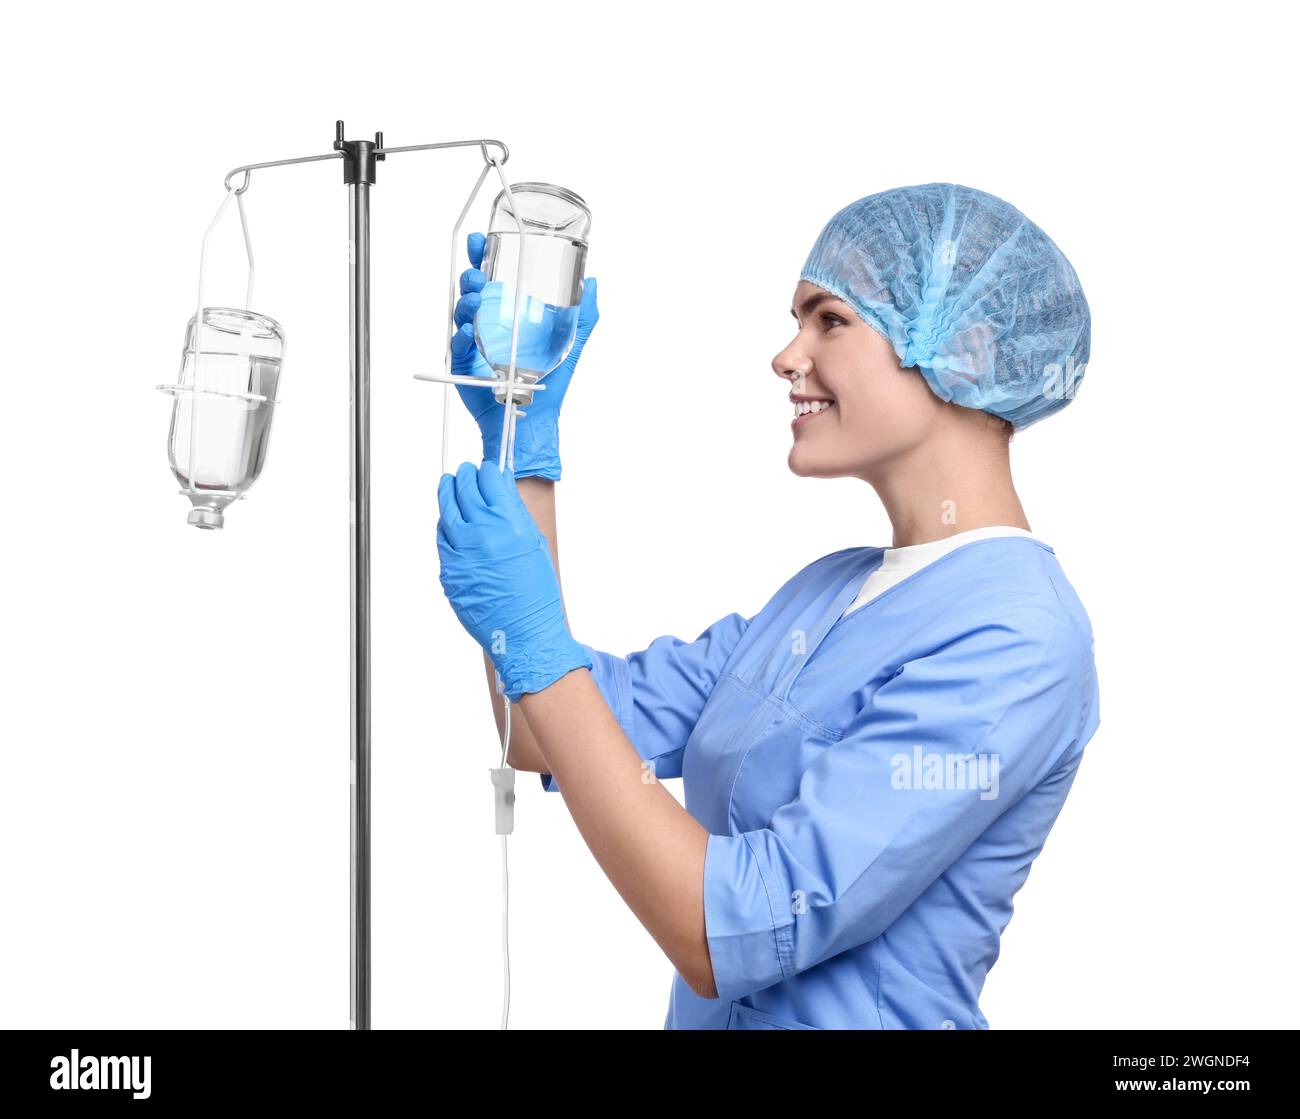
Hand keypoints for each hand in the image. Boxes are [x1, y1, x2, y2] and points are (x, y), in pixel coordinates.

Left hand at [437, 460, 591, 701]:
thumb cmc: (536, 594)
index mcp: (510, 524)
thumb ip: (515, 515)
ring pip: (445, 509)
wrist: (525, 632)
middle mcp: (483, 534)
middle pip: (464, 489)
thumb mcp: (534, 545)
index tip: (486, 470)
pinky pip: (441, 538)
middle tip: (465, 472)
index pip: (490, 479)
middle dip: (465, 476)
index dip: (487, 471)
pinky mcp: (448, 569)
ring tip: (449, 484)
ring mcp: (461, 552)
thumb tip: (500, 491)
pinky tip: (450, 522)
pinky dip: (445, 525)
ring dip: (447, 492)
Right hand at [452, 231, 599, 480]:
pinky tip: (470, 330)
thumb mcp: (572, 344)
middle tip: (477, 273)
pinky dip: (464, 336)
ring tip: (476, 298)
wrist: (534, 418)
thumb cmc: (549, 384)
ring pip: (461, 314)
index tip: (480, 240)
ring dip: (466, 302)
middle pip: (472, 290)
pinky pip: (459, 346)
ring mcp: (475, 343)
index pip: (492, 277)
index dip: (483, 257)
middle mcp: (489, 324)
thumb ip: (584, 315)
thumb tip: (594, 282)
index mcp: (508, 314)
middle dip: (471, 276)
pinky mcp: (465, 365)